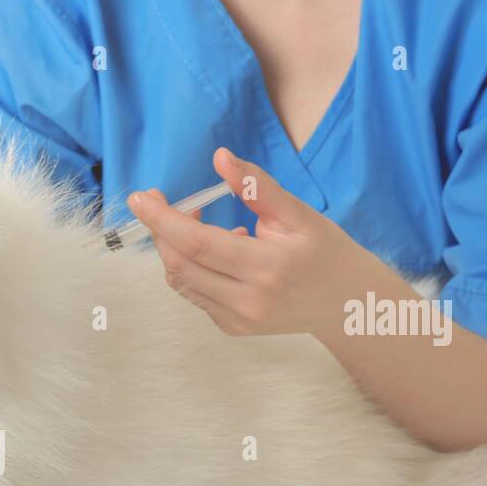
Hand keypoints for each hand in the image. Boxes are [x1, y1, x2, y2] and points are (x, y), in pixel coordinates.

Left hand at [127, 147, 380, 338]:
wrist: (347, 304)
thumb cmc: (324, 251)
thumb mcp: (297, 213)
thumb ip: (256, 186)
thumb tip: (220, 157)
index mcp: (267, 267)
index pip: (198, 244)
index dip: (163, 220)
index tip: (140, 198)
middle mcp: (248, 300)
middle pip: (181, 265)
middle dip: (161, 231)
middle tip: (160, 203)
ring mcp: (238, 320)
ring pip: (182, 282)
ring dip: (174, 248)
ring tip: (195, 220)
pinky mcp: (232, 328)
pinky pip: (196, 294)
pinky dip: (192, 267)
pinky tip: (217, 251)